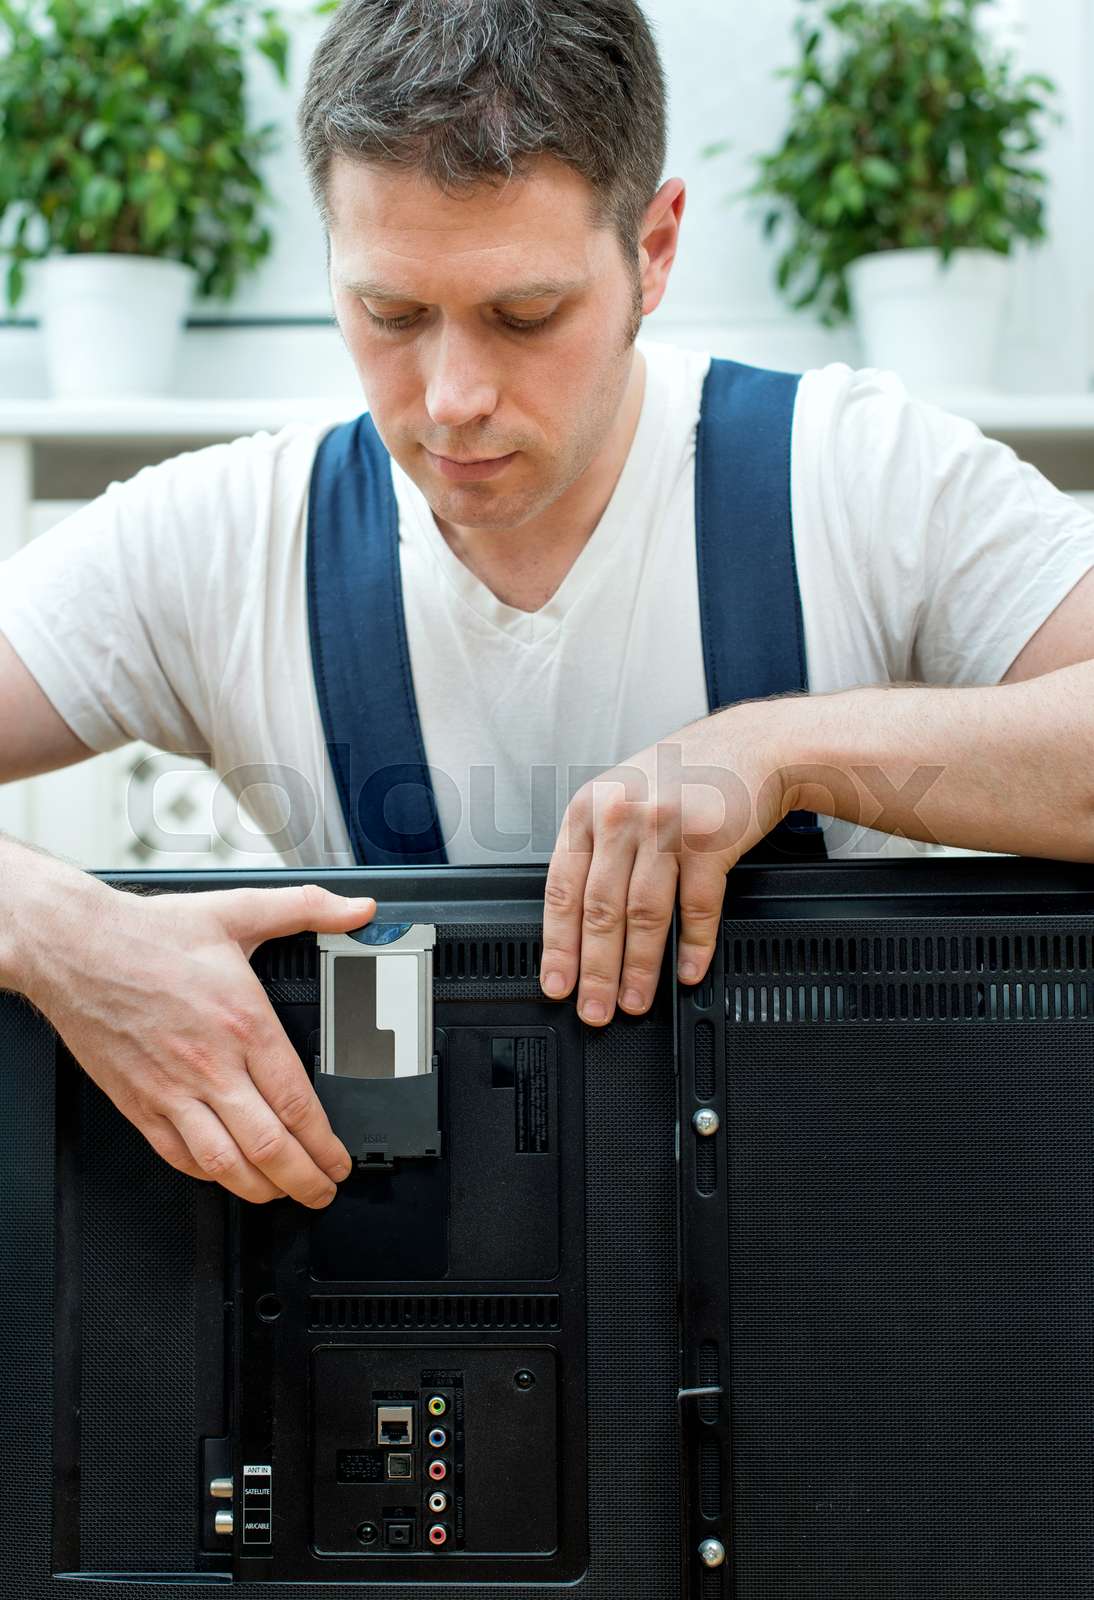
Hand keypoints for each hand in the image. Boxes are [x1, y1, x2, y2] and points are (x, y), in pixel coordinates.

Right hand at [27, 882, 377, 1206]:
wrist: (74, 947)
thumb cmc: (149, 935)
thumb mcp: (239, 910)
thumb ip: (307, 908)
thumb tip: (358, 910)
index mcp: (244, 1024)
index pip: (297, 1102)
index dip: (326, 1143)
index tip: (339, 1158)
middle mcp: (211, 1065)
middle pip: (269, 1145)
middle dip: (306, 1179)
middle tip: (324, 1190)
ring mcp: (172, 1090)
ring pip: (225, 1162)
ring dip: (261, 1188)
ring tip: (285, 1194)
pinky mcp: (138, 1103)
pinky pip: (178, 1155)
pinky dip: (209, 1174)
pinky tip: (226, 1175)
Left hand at [539, 704, 791, 1023]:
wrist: (752, 746)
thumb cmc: (686, 774)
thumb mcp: (624, 794)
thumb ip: (597, 844)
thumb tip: (579, 922)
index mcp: (590, 810)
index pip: (562, 889)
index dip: (558, 944)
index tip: (557, 983)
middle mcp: (622, 817)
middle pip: (599, 909)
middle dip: (594, 970)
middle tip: (594, 1009)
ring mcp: (665, 828)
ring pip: (643, 914)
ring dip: (638, 968)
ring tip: (634, 1001)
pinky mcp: (708, 841)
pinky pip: (697, 908)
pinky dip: (693, 946)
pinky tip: (688, 971)